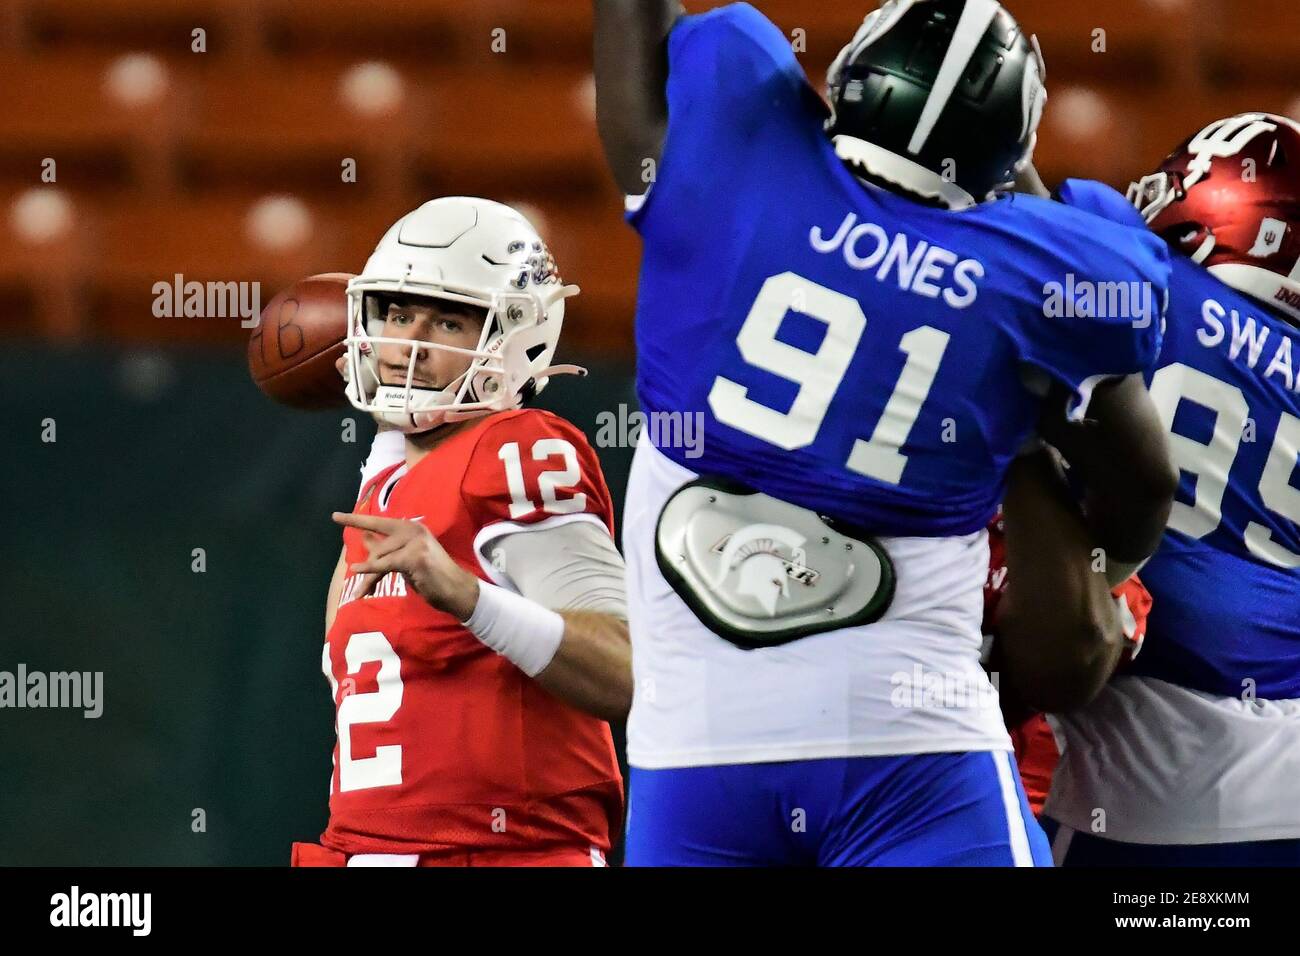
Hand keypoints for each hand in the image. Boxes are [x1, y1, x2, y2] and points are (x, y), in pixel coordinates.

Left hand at [331, 512, 480, 619]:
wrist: (456, 589)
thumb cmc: (431, 575)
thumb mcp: (405, 558)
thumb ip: (385, 548)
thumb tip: (362, 535)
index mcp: (410, 528)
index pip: (378, 523)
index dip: (355, 520)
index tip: (335, 517)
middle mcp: (413, 530)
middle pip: (378, 548)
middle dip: (369, 569)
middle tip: (364, 589)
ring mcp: (415, 542)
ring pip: (380, 558)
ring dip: (371, 579)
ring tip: (364, 593)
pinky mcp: (415, 556)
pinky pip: (386, 564)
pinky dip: (371, 570)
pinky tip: (357, 571)